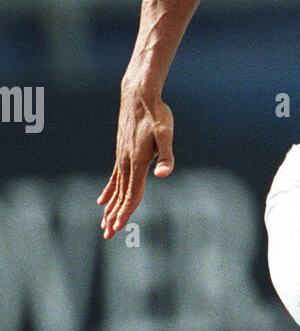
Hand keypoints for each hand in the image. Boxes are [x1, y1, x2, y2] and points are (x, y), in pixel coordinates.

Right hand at [97, 83, 174, 238]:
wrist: (139, 95)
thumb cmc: (157, 115)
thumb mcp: (166, 134)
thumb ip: (166, 156)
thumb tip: (164, 174)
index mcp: (137, 162)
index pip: (132, 193)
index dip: (125, 212)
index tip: (118, 228)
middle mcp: (126, 162)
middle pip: (121, 195)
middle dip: (114, 216)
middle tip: (107, 235)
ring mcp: (122, 158)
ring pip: (116, 189)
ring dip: (110, 207)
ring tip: (104, 224)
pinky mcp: (121, 152)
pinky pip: (114, 177)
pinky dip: (109, 191)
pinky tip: (102, 200)